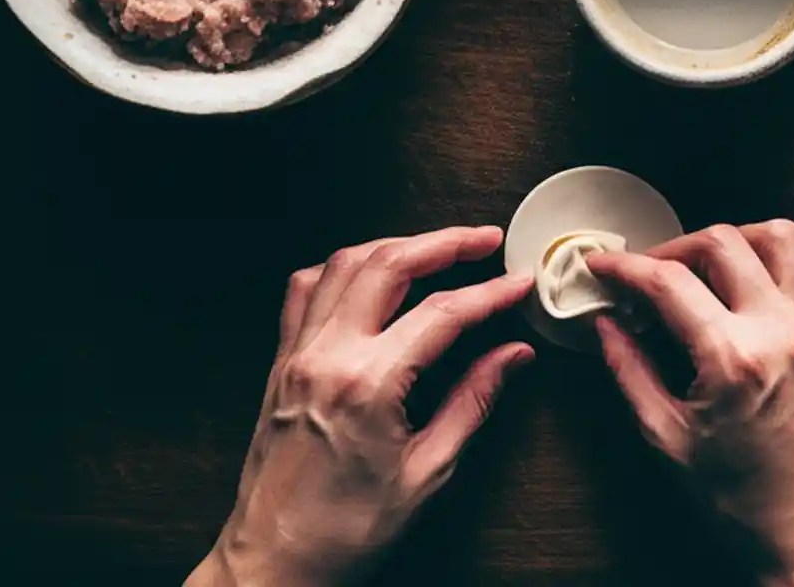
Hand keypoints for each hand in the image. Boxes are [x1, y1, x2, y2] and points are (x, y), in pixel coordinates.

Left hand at [187, 226, 534, 586]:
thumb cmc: (345, 530)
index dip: (490, 293)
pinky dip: (343, 269)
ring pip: (345, 264)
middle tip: (483, 239)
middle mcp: (326, 356)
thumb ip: (473, 402)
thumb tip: (512, 356)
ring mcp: (297, 354)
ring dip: (395, 246)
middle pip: (389, 264)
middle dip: (443, 243)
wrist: (275, 561)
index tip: (519, 282)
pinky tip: (370, 275)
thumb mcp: (427, 472)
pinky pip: (305, 290)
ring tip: (435, 248)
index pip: (442, 314)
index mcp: (367, 385)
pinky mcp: (281, 363)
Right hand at [587, 221, 793, 586]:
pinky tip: (752, 283)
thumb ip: (630, 370)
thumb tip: (604, 325)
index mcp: (734, 358)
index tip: (601, 267)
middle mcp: (781, 331)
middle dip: (671, 249)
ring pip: (778, 236)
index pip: (668, 282)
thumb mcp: (667, 438)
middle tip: (645, 276)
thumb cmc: (742, 501)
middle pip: (721, 242)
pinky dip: (782, 258)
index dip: (624, 267)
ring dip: (733, 239)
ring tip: (701, 268)